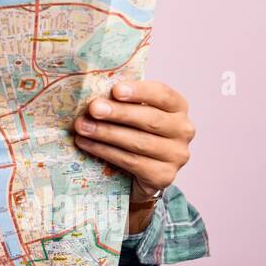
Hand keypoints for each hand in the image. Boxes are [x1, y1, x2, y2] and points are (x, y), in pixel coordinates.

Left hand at [71, 79, 195, 217]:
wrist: (141, 172)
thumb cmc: (135, 131)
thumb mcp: (133, 111)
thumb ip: (121, 100)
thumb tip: (92, 89)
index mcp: (178, 107)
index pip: (162, 94)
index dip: (139, 91)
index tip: (115, 90)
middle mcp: (183, 130)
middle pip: (150, 119)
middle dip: (118, 113)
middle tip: (93, 108)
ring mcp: (176, 155)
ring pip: (138, 142)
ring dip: (106, 133)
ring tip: (82, 127)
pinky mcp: (164, 176)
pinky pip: (131, 162)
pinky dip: (105, 152)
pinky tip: (86, 143)